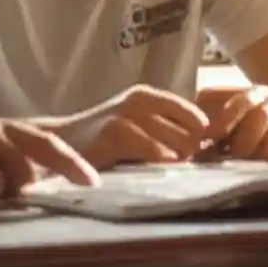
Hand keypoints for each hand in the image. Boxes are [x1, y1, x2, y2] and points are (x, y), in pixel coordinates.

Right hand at [53, 85, 210, 168]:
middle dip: (193, 152)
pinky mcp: (113, 133)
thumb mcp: (137, 126)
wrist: (61, 143)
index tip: (204, 154)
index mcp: (148, 96)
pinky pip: (151, 148)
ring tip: (172, 170)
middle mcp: (139, 101)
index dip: (204, 137)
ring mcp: (126, 115)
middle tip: (186, 167)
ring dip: (180, 160)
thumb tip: (206, 146)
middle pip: (190, 132)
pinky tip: (160, 166)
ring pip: (176, 141)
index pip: (196, 115)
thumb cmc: (103, 138)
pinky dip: (160, 159)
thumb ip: (167, 130)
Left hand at [197, 86, 267, 164]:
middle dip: (246, 137)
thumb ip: (217, 121)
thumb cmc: (267, 129)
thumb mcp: (240, 120)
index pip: (242, 99)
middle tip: (235, 157)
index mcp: (260, 96)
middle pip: (263, 114)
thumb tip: (193, 131)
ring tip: (258, 165)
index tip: (211, 136)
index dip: (226, 117)